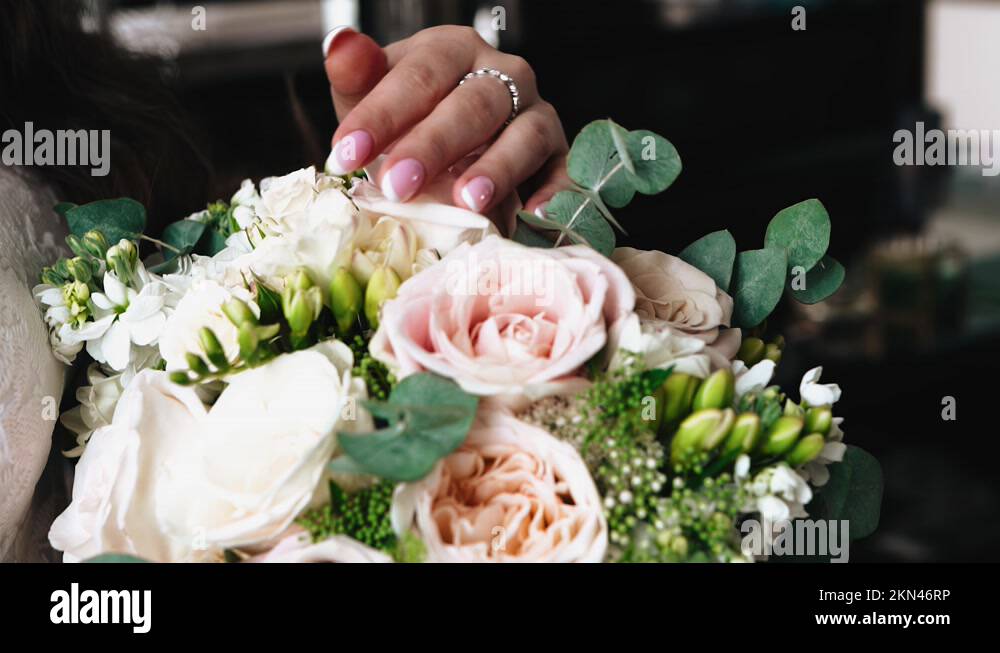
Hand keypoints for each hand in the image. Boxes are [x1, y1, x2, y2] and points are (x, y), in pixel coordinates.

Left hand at [323, 25, 571, 216]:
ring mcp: (535, 114)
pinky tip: (531, 214)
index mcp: (452, 51)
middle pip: (473, 104)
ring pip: (525, 135)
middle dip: (433, 146)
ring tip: (467, 202)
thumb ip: (357, 76)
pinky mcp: (557, 155)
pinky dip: (553, 192)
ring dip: (497, 169)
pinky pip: (563, 172)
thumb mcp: (371, 98)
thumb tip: (341, 47)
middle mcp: (502, 75)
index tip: (347, 153)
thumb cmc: (407, 124)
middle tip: (398, 186)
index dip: (382, 114)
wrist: (445, 151)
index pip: (420, 75)